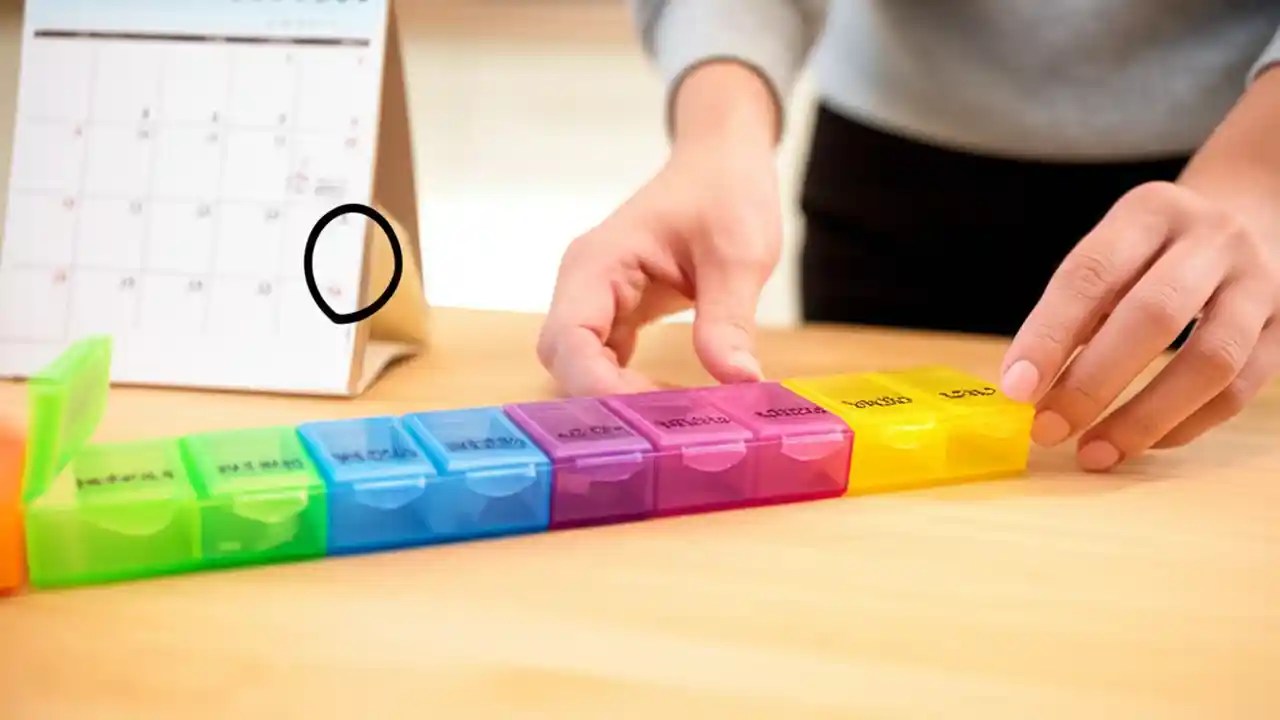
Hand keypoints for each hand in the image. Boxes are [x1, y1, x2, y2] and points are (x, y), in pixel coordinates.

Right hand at [538, 62, 781, 395]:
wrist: (723, 159)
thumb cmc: (726, 190)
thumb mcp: (739, 252)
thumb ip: (729, 317)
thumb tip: (737, 382)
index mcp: (598, 263)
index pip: (570, 338)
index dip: (598, 386)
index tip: (650, 417)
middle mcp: (585, 285)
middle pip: (566, 361)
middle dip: (605, 401)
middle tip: (666, 432)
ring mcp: (598, 301)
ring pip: (583, 368)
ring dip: (618, 400)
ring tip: (674, 426)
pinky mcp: (618, 314)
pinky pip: (608, 363)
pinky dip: (631, 389)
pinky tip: (671, 409)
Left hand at [1001, 181, 1279, 470]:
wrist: (1250, 218)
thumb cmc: (1153, 253)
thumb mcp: (1111, 258)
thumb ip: (1073, 315)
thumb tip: (1029, 391)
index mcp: (1150, 212)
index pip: (1092, 273)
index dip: (1050, 334)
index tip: (1016, 388)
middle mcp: (1212, 239)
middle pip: (1153, 315)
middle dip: (1093, 382)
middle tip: (1048, 429)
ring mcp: (1259, 282)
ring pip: (1210, 360)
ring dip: (1144, 417)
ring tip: (1093, 453)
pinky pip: (1239, 390)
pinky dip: (1186, 425)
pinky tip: (1141, 444)